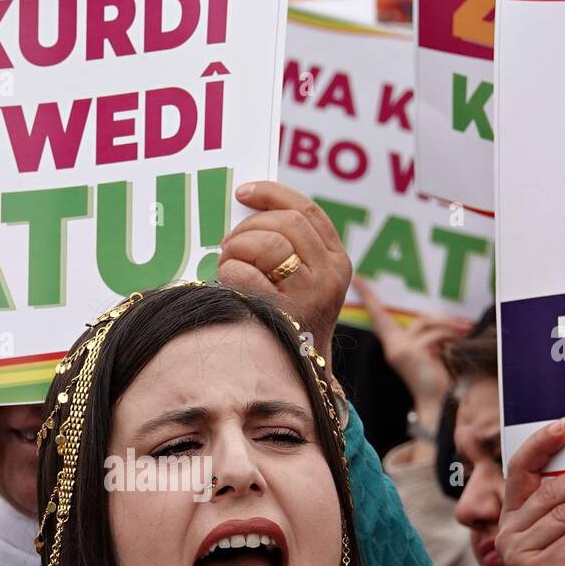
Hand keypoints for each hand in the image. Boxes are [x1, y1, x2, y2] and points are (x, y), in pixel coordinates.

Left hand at [216, 181, 350, 361]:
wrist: (299, 372)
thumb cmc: (291, 321)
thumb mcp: (306, 281)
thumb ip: (291, 248)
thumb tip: (248, 209)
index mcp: (337, 260)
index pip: (306, 210)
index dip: (271, 194)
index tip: (243, 192)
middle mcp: (330, 274)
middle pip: (286, 223)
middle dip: (249, 227)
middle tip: (230, 243)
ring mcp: (310, 294)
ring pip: (268, 243)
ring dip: (237, 248)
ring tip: (228, 263)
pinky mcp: (283, 312)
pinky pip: (245, 272)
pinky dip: (229, 272)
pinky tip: (228, 282)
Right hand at [355, 277, 468, 429]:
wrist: (436, 403)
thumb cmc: (437, 379)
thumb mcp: (432, 352)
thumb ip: (429, 334)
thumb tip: (443, 318)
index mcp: (395, 346)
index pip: (379, 316)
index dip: (369, 296)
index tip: (359, 278)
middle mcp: (393, 347)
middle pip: (420, 318)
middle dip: (445, 322)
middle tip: (465, 327)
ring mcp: (400, 349)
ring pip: (429, 324)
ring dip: (450, 330)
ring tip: (463, 339)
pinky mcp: (410, 352)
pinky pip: (433, 335)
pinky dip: (448, 340)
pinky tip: (452, 352)